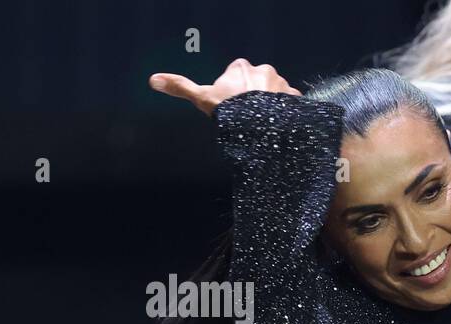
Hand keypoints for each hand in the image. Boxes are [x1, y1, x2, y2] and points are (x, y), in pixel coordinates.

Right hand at [149, 58, 299, 115]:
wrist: (262, 130)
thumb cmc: (232, 113)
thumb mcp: (202, 99)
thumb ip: (180, 87)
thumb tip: (153, 80)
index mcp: (241, 67)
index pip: (236, 74)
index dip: (233, 92)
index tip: (232, 106)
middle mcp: (264, 71)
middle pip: (257, 84)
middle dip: (253, 98)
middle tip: (248, 117)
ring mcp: (282, 84)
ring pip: (275, 94)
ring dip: (271, 106)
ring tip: (264, 124)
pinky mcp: (296, 99)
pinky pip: (292, 105)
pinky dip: (287, 115)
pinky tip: (279, 126)